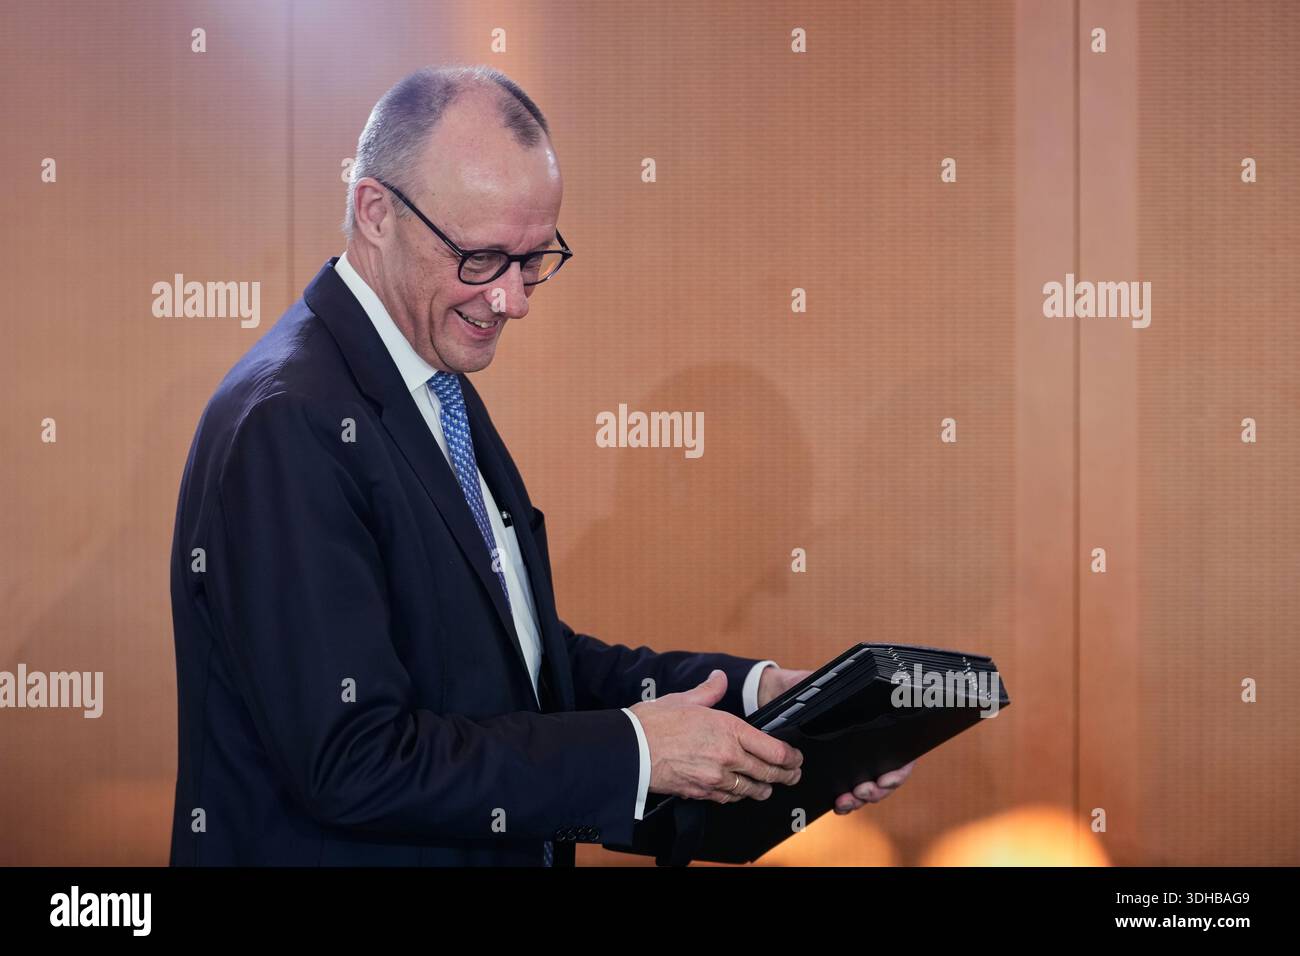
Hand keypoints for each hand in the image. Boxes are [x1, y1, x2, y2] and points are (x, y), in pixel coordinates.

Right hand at [629, 670, 802, 803]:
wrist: (629, 750)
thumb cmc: (653, 724)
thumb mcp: (684, 699)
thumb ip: (709, 690)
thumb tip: (719, 678)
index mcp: (728, 729)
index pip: (774, 750)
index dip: (791, 758)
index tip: (796, 758)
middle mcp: (727, 755)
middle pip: (768, 773)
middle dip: (786, 776)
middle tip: (792, 775)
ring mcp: (715, 778)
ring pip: (751, 790)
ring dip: (763, 789)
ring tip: (769, 787)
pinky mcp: (701, 792)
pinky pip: (729, 799)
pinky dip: (738, 796)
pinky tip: (739, 792)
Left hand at [756, 666, 916, 813]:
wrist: (773, 693)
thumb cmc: (799, 685)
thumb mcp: (817, 684)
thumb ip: (832, 688)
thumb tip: (846, 696)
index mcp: (871, 722)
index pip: (900, 752)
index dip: (899, 769)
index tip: (885, 779)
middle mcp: (865, 743)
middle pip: (886, 776)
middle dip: (877, 790)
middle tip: (862, 792)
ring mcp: (851, 760)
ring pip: (868, 788)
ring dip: (861, 800)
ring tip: (846, 801)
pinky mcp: (833, 770)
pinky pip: (848, 793)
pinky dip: (847, 802)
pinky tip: (839, 804)